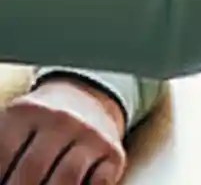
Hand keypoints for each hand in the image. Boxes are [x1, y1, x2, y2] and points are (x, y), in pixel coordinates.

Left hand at [0, 78, 126, 184]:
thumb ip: (6, 151)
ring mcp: (91, 135)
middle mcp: (62, 120)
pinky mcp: (114, 153)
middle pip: (32, 169)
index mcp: (27, 112)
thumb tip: (5, 178)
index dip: (1, 176)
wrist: (86, 99)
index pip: (3, 156)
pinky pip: (99, 182)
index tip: (3, 182)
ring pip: (67, 178)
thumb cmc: (40, 124)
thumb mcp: (17, 126)